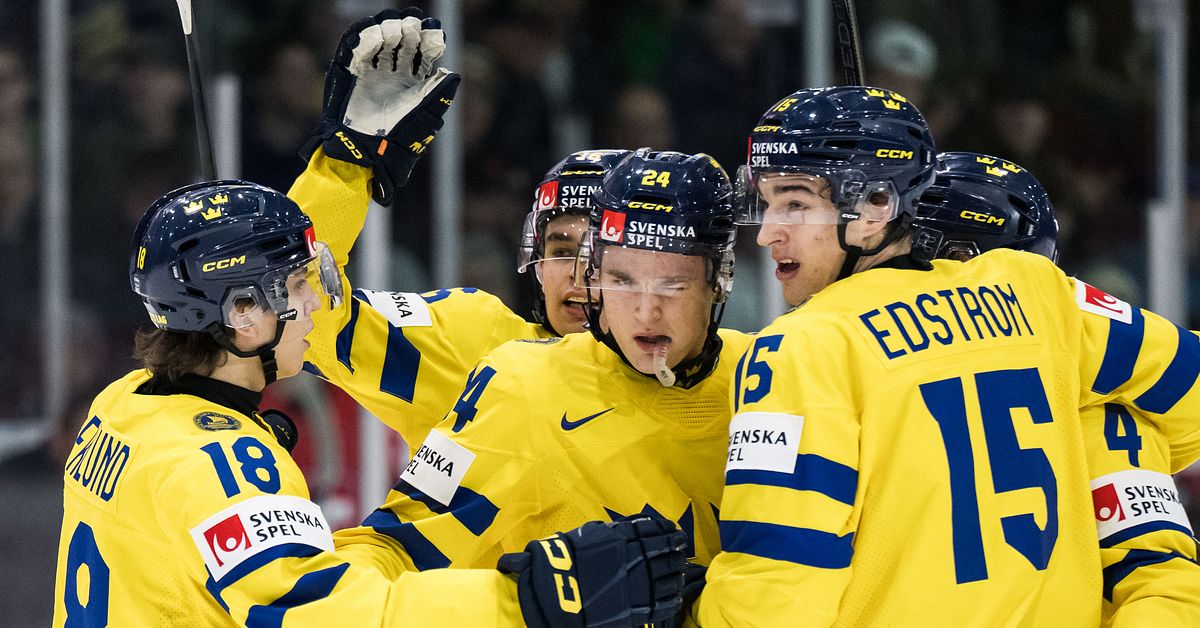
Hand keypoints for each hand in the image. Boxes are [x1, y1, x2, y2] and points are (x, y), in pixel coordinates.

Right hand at [301, 7, 460, 205]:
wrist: (367, 154)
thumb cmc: (400, 140)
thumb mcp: (425, 117)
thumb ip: (439, 95)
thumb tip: (455, 74)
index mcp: (415, 81)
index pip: (424, 51)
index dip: (430, 37)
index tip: (435, 31)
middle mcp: (394, 73)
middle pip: (403, 40)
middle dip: (409, 28)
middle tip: (412, 25)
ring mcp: (371, 71)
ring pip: (380, 39)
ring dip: (388, 28)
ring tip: (395, 27)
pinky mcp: (349, 73)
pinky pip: (354, 48)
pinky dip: (362, 35)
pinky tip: (372, 27)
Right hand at [498, 514, 688, 627]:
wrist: (555, 593)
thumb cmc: (566, 560)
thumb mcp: (588, 534)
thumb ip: (612, 530)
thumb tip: (630, 526)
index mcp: (622, 539)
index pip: (654, 530)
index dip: (667, 530)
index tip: (674, 530)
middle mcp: (634, 560)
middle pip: (666, 552)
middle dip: (676, 550)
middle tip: (681, 549)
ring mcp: (637, 585)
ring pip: (668, 577)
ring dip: (677, 573)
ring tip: (680, 571)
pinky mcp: (635, 609)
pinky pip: (663, 604)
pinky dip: (673, 598)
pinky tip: (675, 594)